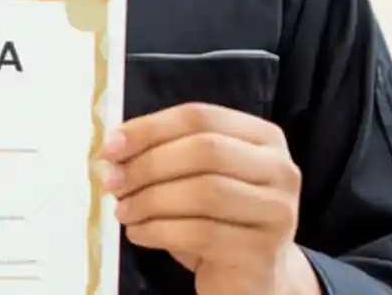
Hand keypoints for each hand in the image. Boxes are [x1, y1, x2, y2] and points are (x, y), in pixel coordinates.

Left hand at [101, 103, 320, 294]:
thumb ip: (164, 153)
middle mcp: (279, 168)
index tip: (111, 147)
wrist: (251, 274)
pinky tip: (139, 233)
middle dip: (149, 164)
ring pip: (204, 192)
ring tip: (123, 210)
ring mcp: (277, 211)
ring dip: (150, 200)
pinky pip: (201, 233)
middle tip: (114, 181)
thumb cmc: (216, 218)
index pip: (200, 117)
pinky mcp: (262, 251)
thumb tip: (115, 148)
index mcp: (263, 137)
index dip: (150, 128)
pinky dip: (158, 231)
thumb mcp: (195, 177)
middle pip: (205, 150)